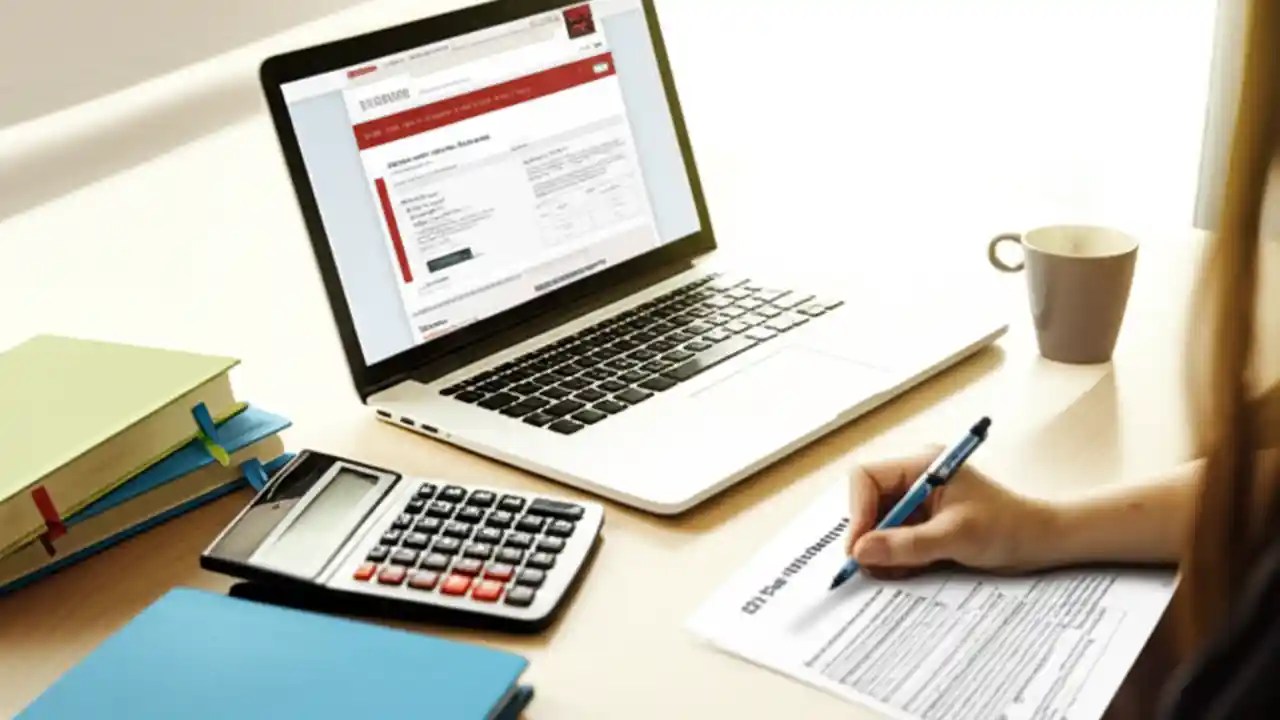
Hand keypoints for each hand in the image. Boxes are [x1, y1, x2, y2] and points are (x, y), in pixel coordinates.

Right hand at [846, 445, 1053, 576]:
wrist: (1042, 543)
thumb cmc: (1008, 528)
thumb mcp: (956, 537)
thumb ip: (907, 544)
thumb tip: (860, 552)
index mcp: (922, 465)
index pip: (867, 478)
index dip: (858, 511)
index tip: (860, 547)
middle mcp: (916, 478)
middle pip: (868, 501)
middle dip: (868, 534)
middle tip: (870, 565)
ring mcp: (919, 502)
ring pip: (879, 524)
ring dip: (881, 550)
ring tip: (895, 570)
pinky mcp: (925, 524)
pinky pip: (895, 539)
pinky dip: (895, 557)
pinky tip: (907, 570)